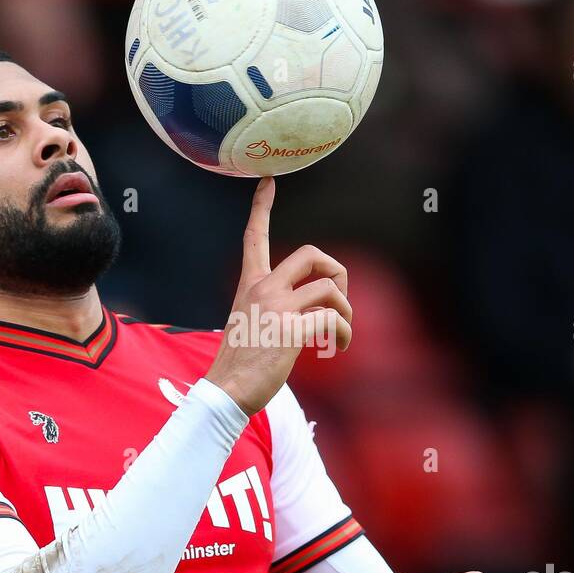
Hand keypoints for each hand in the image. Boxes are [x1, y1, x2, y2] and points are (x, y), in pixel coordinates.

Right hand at [205, 176, 352, 415]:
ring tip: (340, 333)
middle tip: (339, 297)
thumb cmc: (240, 364)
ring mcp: (278, 308)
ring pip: (329, 289)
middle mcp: (263, 289)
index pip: (255, 237)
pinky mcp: (292, 330)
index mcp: (250, 285)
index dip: (262, 207)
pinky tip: (338, 347)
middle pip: (312, 254)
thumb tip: (311, 312)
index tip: (268, 181)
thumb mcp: (251, 323)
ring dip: (345, 312)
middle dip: (337, 272)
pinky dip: (344, 333)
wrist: (227, 391)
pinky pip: (333, 318)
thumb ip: (274, 308)